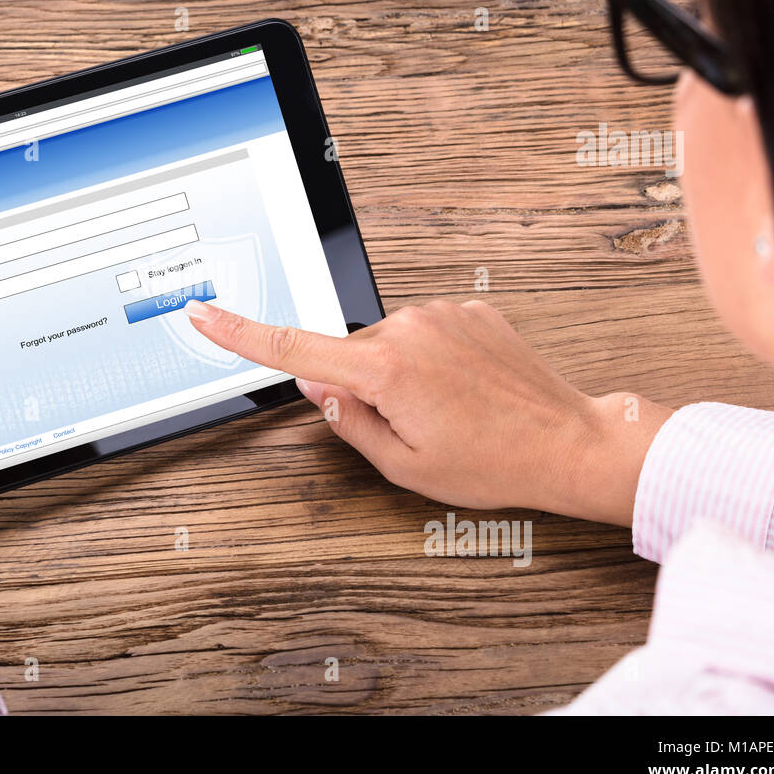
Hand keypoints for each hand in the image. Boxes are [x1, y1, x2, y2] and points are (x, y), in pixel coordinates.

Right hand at [184, 298, 670, 524]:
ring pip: (387, 343)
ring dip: (398, 373)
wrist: (569, 442)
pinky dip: (429, 359)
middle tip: (411, 425)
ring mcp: (441, 313)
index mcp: (385, 369)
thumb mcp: (402, 465)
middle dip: (361, 386)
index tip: (204, 314)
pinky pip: (424, 332)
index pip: (292, 348)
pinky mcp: (467, 308)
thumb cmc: (494, 462)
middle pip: (349, 353)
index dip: (240, 333)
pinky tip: (462, 389)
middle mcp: (408, 328)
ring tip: (447, 410)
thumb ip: (345, 420)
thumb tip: (313, 383)